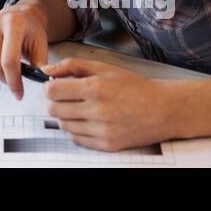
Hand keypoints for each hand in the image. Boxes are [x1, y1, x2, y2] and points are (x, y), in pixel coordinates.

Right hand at [0, 0, 49, 98]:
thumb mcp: (41, 46)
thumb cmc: (30, 32)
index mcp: (13, 23)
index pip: (9, 61)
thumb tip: (41, 81)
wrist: (19, 16)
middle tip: (13, 79)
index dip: (14, 82)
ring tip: (3, 65)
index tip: (19, 94)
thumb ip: (40, 65)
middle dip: (5, 80)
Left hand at [39, 57, 174, 151]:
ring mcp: (102, 131)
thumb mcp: (104, 68)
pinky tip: (88, 120)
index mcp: (96, 88)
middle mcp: (98, 111)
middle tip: (65, 96)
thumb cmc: (134, 87)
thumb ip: (72, 66)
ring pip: (64, 125)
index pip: (53, 91)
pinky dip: (77, 129)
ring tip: (80, 107)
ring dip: (66, 115)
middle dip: (55, 101)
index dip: (49, 86)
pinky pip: (77, 139)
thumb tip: (47, 69)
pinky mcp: (107, 145)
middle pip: (54, 109)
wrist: (163, 110)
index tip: (54, 84)